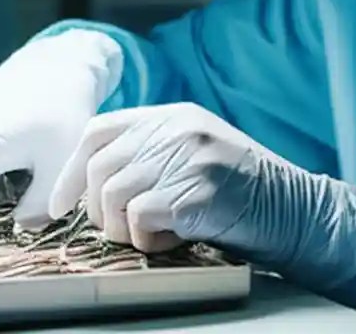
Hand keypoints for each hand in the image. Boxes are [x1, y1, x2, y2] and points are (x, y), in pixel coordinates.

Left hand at [48, 103, 355, 288]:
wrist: (296, 208)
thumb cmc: (241, 190)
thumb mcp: (193, 152)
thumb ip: (151, 152)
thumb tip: (93, 185)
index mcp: (171, 115)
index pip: (98, 131)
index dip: (71, 170)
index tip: (59, 204)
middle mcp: (176, 129)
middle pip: (101, 167)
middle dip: (97, 209)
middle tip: (117, 231)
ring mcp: (187, 158)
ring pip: (115, 196)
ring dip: (124, 228)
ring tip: (152, 235)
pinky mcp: (197, 191)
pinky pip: (142, 219)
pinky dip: (147, 239)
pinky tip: (171, 240)